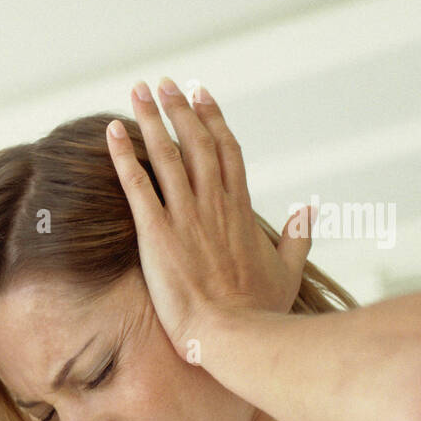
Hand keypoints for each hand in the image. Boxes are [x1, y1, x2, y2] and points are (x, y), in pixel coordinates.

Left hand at [104, 78, 311, 361]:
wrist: (234, 337)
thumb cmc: (261, 313)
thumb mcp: (289, 269)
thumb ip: (299, 236)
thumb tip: (308, 209)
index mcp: (241, 209)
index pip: (226, 151)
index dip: (212, 119)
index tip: (201, 94)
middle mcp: (214, 203)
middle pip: (196, 142)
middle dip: (179, 109)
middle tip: (164, 83)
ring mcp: (185, 216)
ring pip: (167, 154)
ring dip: (151, 119)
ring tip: (138, 91)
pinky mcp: (157, 233)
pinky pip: (136, 185)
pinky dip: (124, 155)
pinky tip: (112, 132)